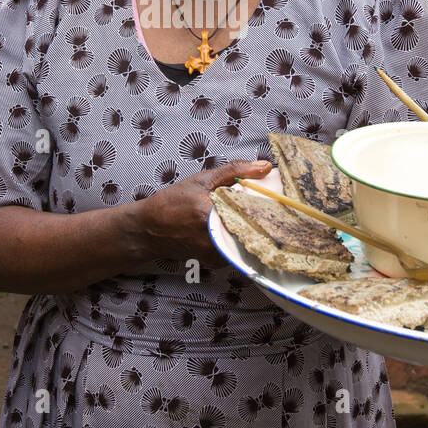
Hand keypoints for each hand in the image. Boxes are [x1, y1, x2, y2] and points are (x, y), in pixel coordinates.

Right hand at [130, 159, 272, 268]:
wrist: (149, 230)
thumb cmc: (172, 203)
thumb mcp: (201, 180)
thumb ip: (234, 171)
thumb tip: (265, 166)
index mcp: (209, 215)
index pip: (253, 210)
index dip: (268, 202)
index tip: (278, 195)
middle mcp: (214, 239)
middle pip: (254, 227)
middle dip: (263, 215)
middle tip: (271, 204)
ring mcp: (215, 254)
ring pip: (248, 239)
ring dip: (253, 226)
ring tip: (253, 213)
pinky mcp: (216, 262)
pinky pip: (238, 248)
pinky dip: (240, 236)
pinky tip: (237, 225)